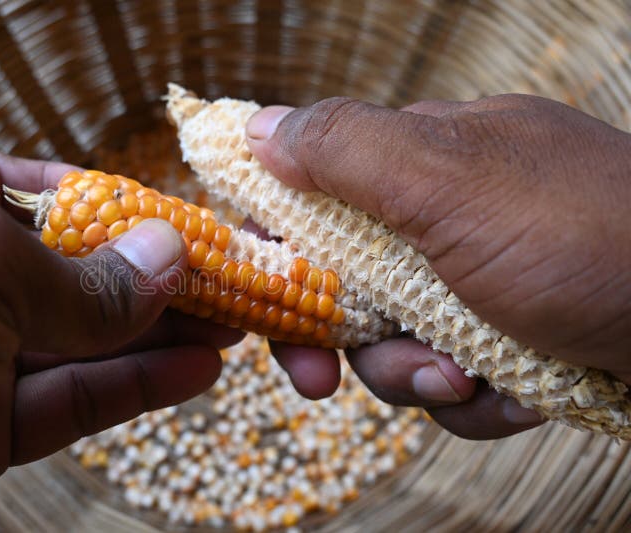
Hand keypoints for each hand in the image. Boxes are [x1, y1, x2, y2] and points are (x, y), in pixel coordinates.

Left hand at [0, 146, 242, 530]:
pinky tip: (194, 372)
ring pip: (80, 342)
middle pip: (67, 270)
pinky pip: (67, 403)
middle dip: (150, 275)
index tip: (175, 219)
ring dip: (158, 334)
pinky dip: (134, 389)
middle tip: (230, 279)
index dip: (107, 202)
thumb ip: (75, 271)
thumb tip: (166, 255)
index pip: (29, 190)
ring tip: (234, 324)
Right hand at [245, 94, 630, 438]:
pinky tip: (515, 393)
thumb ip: (349, 151)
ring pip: (397, 343)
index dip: (275, 252)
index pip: (315, 194)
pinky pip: (454, 379)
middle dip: (343, 339)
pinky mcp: (512, 340)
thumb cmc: (586, 240)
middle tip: (322, 381)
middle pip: (347, 283)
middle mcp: (447, 216)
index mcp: (425, 160)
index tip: (256, 310)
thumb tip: (256, 129)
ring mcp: (481, 282)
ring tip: (465, 378)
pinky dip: (474, 398)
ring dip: (415, 376)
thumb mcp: (452, 182)